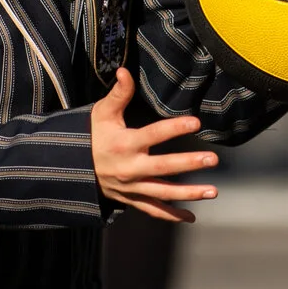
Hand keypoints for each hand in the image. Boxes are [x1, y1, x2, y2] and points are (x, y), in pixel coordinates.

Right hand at [91, 65, 217, 222]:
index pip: (153, 135)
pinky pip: (153, 210)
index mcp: (124, 144)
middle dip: (189, 163)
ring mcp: (132, 187)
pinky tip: (191, 217)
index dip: (174, 128)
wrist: (74, 168)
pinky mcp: (131, 199)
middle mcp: (129, 168)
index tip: (196, 122)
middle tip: (212, 159)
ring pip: (163, 193)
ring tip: (213, 190)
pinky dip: (172, 216)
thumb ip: (118, 94)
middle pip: (163, 167)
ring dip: (189, 194)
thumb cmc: (92, 135)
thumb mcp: (102, 113)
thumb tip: (125, 71)